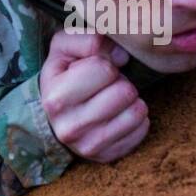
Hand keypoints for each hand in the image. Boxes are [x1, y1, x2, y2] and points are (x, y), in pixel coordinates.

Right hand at [39, 31, 149, 161]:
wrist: (53, 115)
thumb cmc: (63, 75)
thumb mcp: (64, 47)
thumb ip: (87, 38)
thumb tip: (122, 55)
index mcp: (56, 99)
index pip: (104, 70)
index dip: (105, 63)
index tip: (96, 68)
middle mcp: (70, 128)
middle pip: (124, 92)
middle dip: (120, 82)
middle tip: (106, 85)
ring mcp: (89, 147)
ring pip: (136, 112)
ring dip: (130, 99)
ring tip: (113, 98)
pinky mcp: (107, 156)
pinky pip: (142, 129)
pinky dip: (136, 117)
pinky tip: (119, 113)